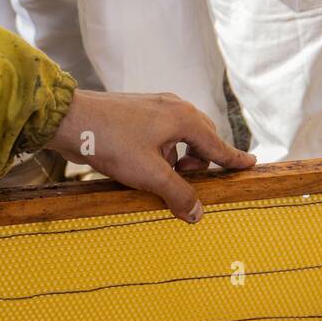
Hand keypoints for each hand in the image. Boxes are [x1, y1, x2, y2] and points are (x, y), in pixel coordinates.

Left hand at [46, 89, 255, 221]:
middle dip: (198, 166)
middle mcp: (175, 107)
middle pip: (202, 140)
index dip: (233, 159)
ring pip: (181, 139)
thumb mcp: (149, 175)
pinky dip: (162, 153)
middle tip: (182, 184)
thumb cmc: (111, 142)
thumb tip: (197, 214)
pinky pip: (163, 135)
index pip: (218, 145)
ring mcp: (156, 107)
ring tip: (158, 176)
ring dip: (177, 161)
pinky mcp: (140, 112)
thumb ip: (177, 194)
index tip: (251, 165)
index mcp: (184, 119)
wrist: (70, 119)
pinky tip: (142, 165)